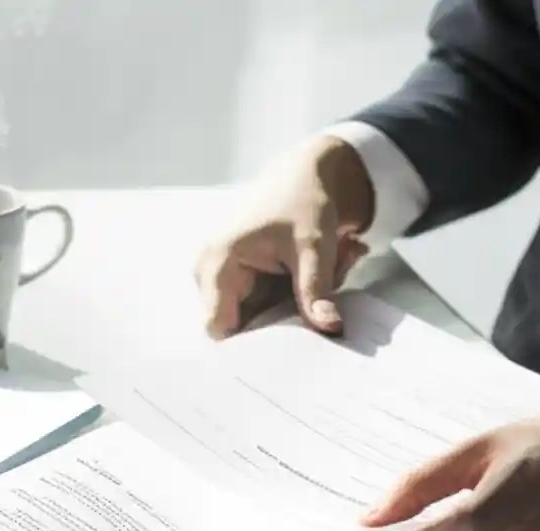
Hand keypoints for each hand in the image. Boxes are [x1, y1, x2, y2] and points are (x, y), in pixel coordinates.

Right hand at [195, 135, 374, 338]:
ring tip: (323, 273)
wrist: (305, 177)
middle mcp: (209, 273)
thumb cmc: (303, 203)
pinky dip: (288, 298)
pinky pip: (260, 307)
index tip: (289, 344)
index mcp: (218, 262)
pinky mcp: (236, 281)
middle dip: (282, 319)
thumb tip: (330, 328)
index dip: (248, 343)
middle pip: (239, 325)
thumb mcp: (313, 247)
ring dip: (290, 306)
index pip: (218, 326)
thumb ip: (316, 290)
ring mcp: (220, 278)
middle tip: (323, 292)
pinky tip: (311, 273)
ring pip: (253, 318)